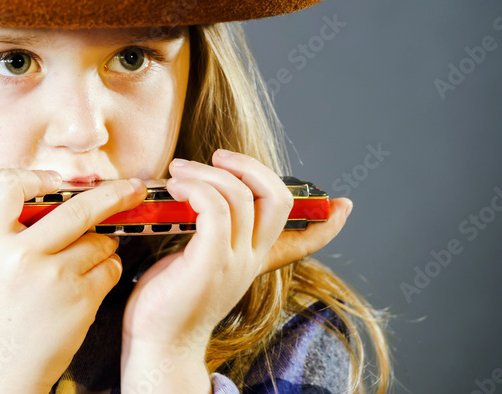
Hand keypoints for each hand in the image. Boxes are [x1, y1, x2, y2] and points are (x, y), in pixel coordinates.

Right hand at [0, 169, 146, 393]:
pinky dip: (107, 267)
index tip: (56, 181)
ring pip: (100, 239)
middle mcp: (23, 257)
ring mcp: (55, 279)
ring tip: (89, 254)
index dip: (34, 176)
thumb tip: (27, 198)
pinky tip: (90, 279)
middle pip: (77, 207)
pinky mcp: (81, 301)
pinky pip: (110, 268)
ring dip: (103, 242)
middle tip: (133, 187)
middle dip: (113, 194)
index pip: (7, 185)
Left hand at [121, 149, 347, 392]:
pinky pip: (216, 208)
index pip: (303, 241)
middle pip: (278, 199)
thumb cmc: (167, 300)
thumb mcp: (196, 263)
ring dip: (207, 172)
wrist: (158, 344)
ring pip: (241, 195)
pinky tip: (175, 189)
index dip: (326, 223)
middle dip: (250, 165)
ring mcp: (235, 261)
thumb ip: (205, 238)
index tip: (343, 206)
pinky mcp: (211, 261)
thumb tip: (194, 209)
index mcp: (252, 260)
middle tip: (215, 157)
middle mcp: (250, 260)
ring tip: (178, 172)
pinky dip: (196, 188)